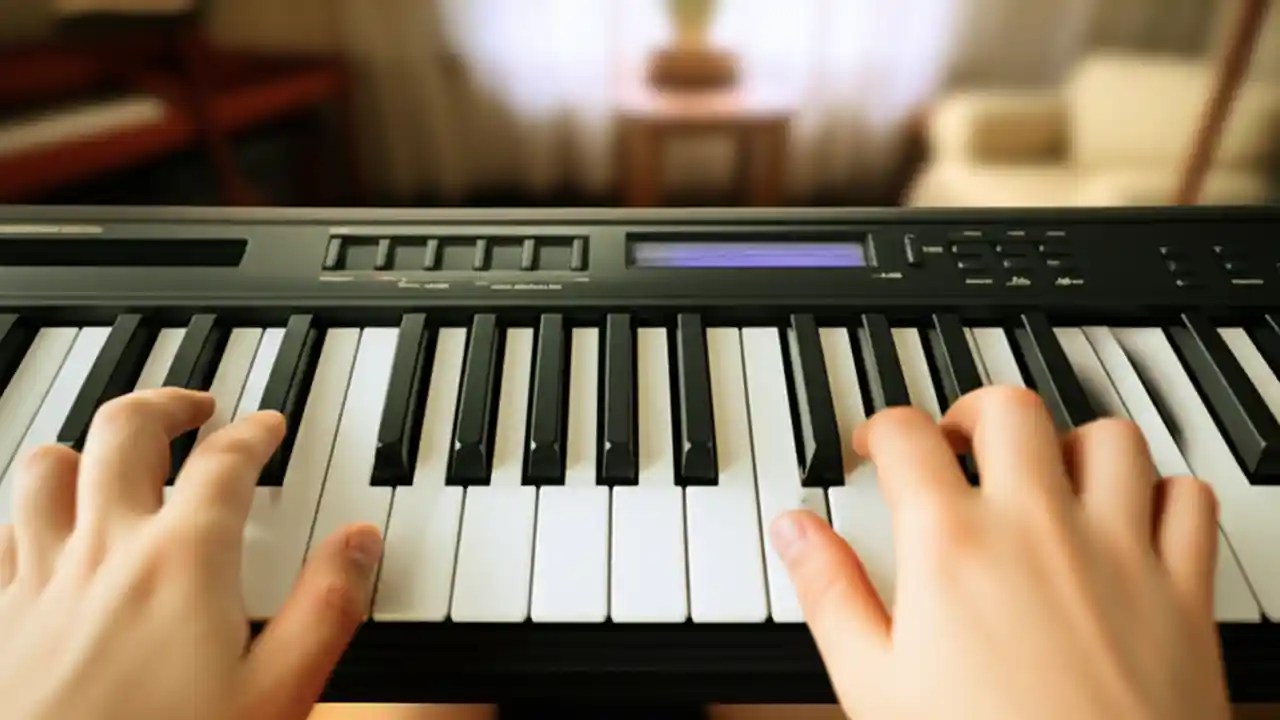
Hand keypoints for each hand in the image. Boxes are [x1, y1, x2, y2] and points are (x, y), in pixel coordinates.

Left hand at [0, 388, 382, 719]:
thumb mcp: (278, 693)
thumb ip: (326, 608)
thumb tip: (359, 543)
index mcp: (182, 561)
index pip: (225, 460)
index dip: (254, 432)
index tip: (266, 428)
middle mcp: (105, 549)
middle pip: (125, 430)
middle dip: (167, 403)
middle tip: (195, 407)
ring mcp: (39, 578)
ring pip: (46, 468)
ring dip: (84, 447)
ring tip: (113, 451)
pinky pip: (0, 533)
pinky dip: (25, 514)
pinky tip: (44, 531)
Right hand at [772, 386, 1227, 719]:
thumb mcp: (873, 683)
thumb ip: (829, 592)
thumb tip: (794, 531)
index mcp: (953, 545)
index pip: (906, 436)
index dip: (877, 429)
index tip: (874, 447)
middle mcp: (1038, 527)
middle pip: (1009, 410)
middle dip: (971, 412)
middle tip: (954, 443)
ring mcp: (1119, 551)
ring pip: (1107, 439)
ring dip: (1070, 444)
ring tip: (1043, 472)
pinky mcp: (1182, 589)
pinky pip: (1186, 499)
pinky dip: (1160, 492)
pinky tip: (1130, 513)